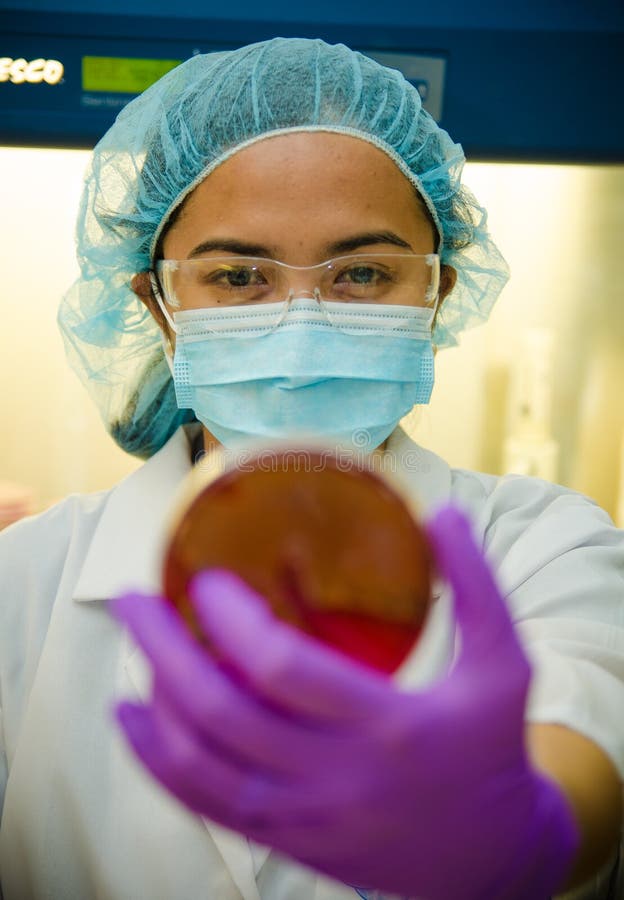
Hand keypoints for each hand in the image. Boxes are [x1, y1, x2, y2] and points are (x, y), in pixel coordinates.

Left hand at [110, 505, 578, 899]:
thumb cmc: (492, 746)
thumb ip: (477, 585)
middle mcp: (337, 777)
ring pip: (202, 768)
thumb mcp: (506, 662)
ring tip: (136, 647)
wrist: (493, 859)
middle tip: (134, 599)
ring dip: (154, 705)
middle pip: (223, 716)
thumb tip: (445, 512)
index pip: (286, 670)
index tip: (207, 582)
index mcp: (388, 725)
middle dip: (164, 650)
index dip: (234, 621)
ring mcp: (307, 818)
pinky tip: (132, 722)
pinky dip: (159, 762)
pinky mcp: (290, 841)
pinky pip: (207, 806)